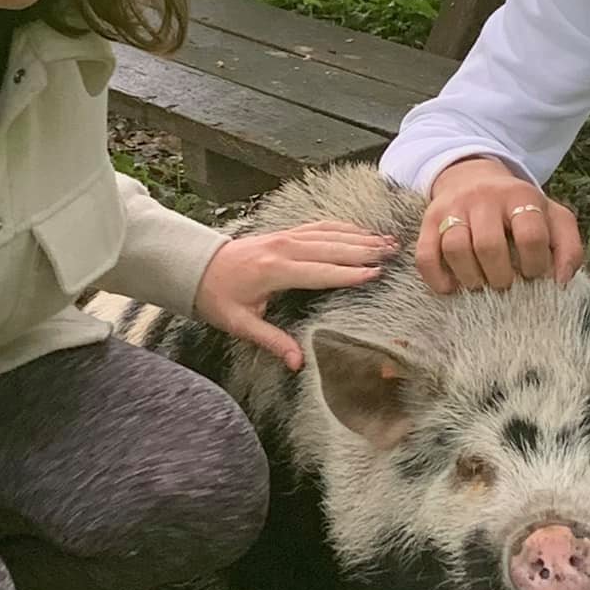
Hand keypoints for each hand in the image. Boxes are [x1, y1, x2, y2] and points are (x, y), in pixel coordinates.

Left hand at [193, 221, 396, 367]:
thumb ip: (272, 341)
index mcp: (274, 271)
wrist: (195, 266)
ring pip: (329, 234)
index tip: (376, 274)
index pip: (320, 271)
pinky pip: (318, 227)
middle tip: (394, 253)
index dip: (349, 273)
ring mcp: (284, 237)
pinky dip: (342, 227)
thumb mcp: (239, 324)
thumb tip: (297, 362)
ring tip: (387, 240)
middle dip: (365, 250)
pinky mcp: (284, 233)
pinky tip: (360, 231)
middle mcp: (282, 248)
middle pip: (331, 248)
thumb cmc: (217, 297)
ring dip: (359, 236)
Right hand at [416, 156, 583, 293]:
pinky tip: (451, 287)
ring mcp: (453, 208)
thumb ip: (568, 247)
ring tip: (481, 286)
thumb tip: (561, 281)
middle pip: (489, 245)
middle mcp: (484, 198)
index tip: (533, 275)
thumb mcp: (552, 218)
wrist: (474, 178)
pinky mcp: (429, 221)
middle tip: (505, 285)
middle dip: (500, 277)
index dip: (534, 264)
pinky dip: (437, 278)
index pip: (530, 235)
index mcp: (520, 196)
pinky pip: (425, 254)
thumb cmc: (520, 210)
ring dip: (470, 278)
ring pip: (455, 248)